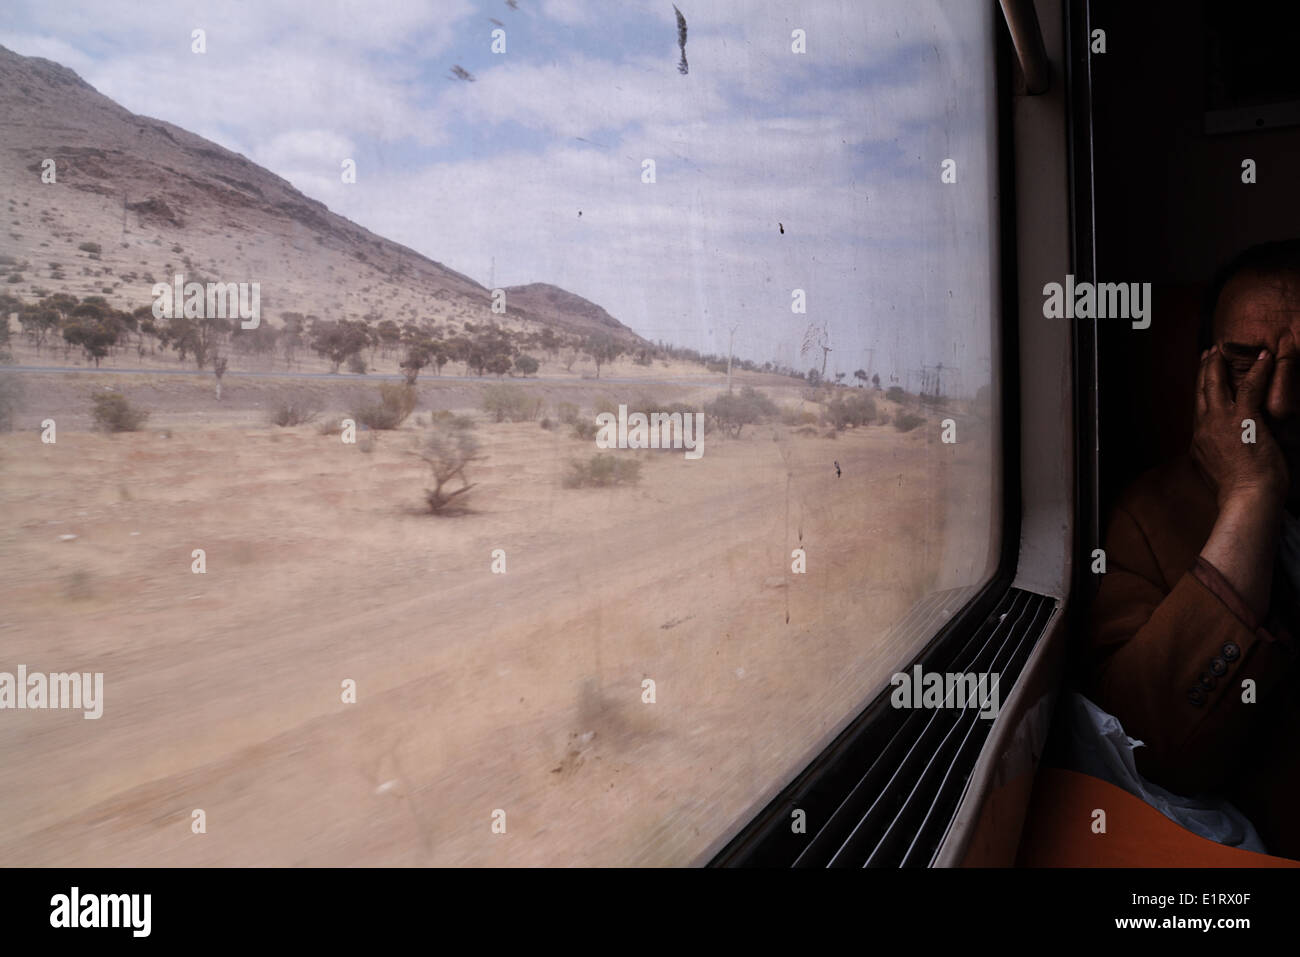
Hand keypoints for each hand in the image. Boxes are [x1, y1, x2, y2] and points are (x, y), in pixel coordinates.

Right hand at [1191, 345, 1289, 508]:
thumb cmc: (1236, 493)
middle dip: (1204, 369)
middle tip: (1207, 353)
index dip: (1199, 389)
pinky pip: (1251, 387)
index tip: (1201, 376)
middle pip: (1201, 391)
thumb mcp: (1213, 473)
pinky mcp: (1245, 419)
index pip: (1198, 407)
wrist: (1246, 499)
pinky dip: (1259, 370)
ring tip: (1223, 349)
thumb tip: (1209, 454)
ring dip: (1220, 364)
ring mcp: (1222, 422)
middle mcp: (1204, 427)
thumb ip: (1210, 457)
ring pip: (1216, 384)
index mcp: (1199, 440)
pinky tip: (1265, 357)